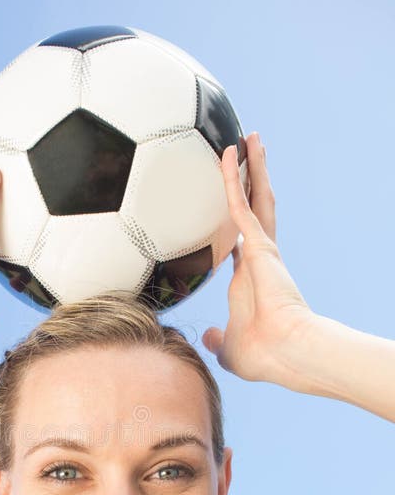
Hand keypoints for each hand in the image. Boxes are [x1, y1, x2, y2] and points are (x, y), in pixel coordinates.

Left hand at [202, 133, 315, 386]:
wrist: (284, 351)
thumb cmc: (262, 356)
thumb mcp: (230, 348)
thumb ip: (219, 340)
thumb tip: (209, 338)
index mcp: (250, 280)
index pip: (243, 242)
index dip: (238, 222)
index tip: (234, 207)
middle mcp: (259, 259)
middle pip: (254, 211)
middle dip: (251, 182)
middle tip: (250, 155)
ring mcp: (261, 249)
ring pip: (254, 198)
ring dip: (251, 168)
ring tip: (250, 139)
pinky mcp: (259, 245)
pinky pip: (240, 204)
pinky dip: (233, 177)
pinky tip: (228, 153)